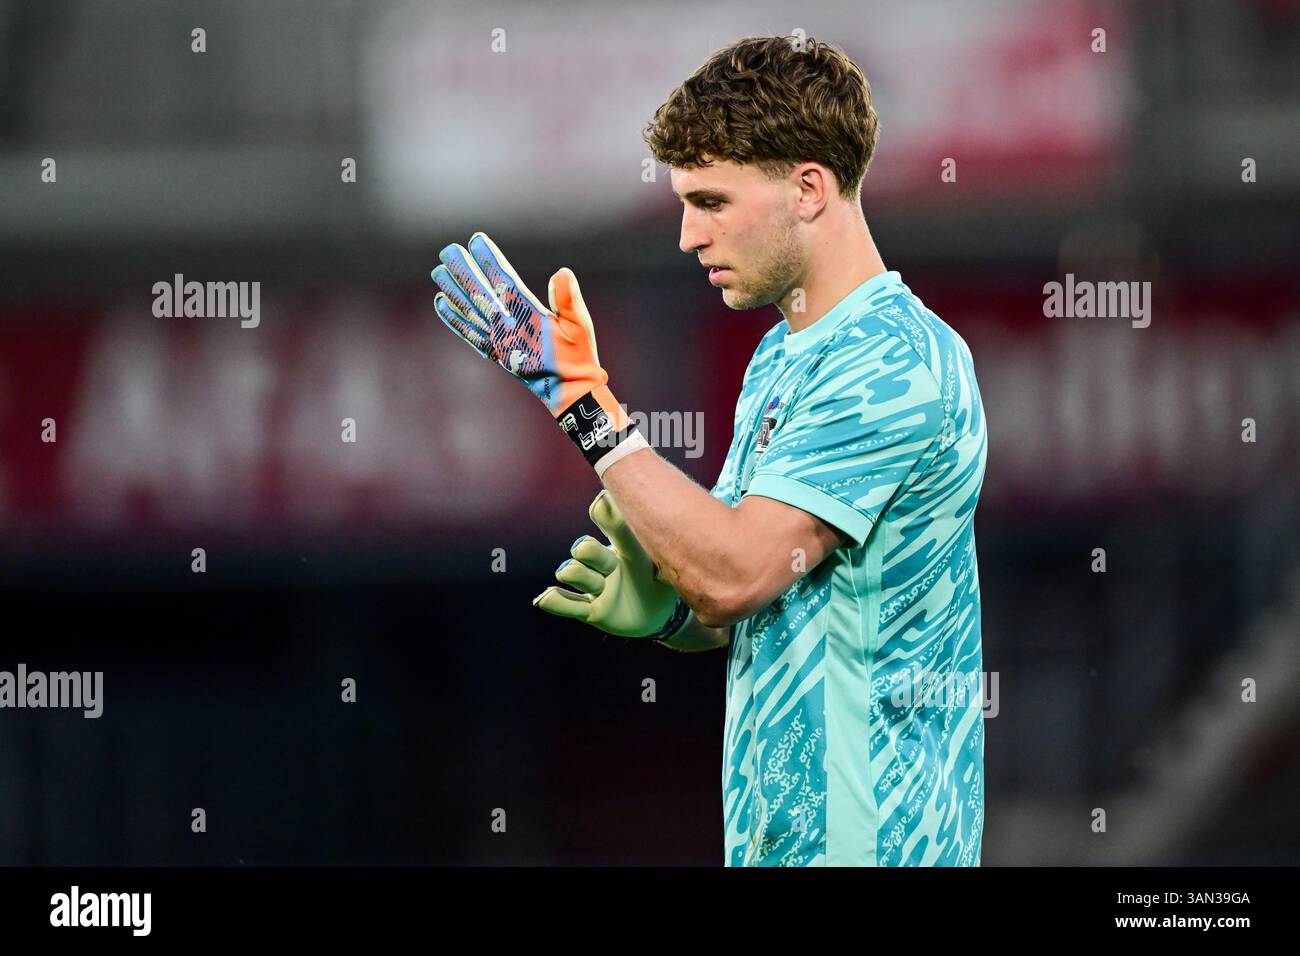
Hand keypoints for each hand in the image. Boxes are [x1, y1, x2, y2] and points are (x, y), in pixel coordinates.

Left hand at [432, 231, 623, 420]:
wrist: (569, 393)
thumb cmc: (578, 357)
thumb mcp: (581, 327)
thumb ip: (569, 300)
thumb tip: (562, 272)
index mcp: (531, 319)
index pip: (505, 284)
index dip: (490, 262)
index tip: (476, 241)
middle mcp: (509, 330)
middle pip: (480, 295)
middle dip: (464, 271)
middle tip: (448, 250)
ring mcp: (498, 343)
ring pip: (470, 312)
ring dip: (453, 290)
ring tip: (438, 271)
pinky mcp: (495, 353)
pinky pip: (468, 333)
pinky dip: (453, 318)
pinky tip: (442, 302)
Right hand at [533, 489, 678, 637]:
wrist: (661, 615)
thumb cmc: (662, 581)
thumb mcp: (663, 566)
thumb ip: (660, 547)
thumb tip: (659, 525)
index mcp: (627, 548)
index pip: (614, 527)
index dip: (606, 514)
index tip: (601, 500)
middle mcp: (606, 563)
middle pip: (586, 549)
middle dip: (586, 549)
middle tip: (585, 549)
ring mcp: (597, 586)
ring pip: (575, 573)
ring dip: (577, 574)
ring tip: (591, 583)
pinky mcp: (592, 611)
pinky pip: (569, 605)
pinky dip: (556, 601)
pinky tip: (545, 598)